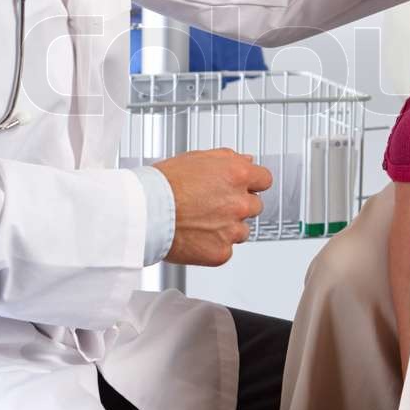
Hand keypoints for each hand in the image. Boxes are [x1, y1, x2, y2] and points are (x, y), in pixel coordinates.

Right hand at [155, 148, 272, 266]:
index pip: (264, 179)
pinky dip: (214, 246)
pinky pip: (226, 249)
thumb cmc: (163, 184)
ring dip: (228, 227)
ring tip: (201, 222)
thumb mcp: (197, 158)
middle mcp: (240, 202)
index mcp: (237, 175)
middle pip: (254, 206)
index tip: (246, 186)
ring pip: (242, 230)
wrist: (145, 212)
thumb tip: (246, 160)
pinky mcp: (222, 252)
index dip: (253, 183)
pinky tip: (196, 237)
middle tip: (213, 206)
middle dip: (238, 205)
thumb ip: (228, 158)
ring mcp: (232, 229)